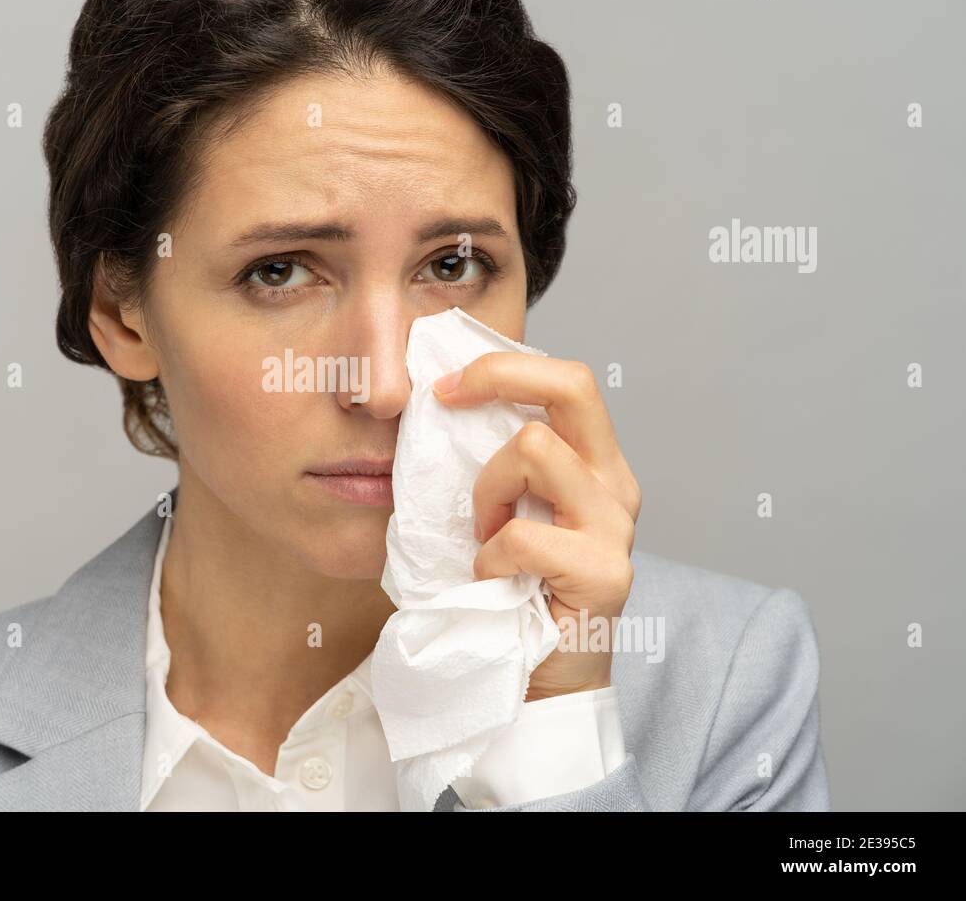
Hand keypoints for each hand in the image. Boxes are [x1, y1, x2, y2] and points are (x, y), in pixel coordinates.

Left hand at [432, 353, 640, 701]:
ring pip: (535, 450)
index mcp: (592, 463)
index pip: (566, 380)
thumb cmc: (509, 592)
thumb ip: (491, 463)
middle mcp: (613, 483)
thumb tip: (434, 406)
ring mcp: (614, 527)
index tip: (444, 386)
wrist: (539, 682)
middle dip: (499, 378)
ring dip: (487, 492)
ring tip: (486, 536)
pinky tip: (494, 581)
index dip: (502, 366)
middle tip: (448, 401)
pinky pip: (522, 535)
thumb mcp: (499, 511)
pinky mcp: (604, 573)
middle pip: (575, 385)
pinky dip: (489, 556)